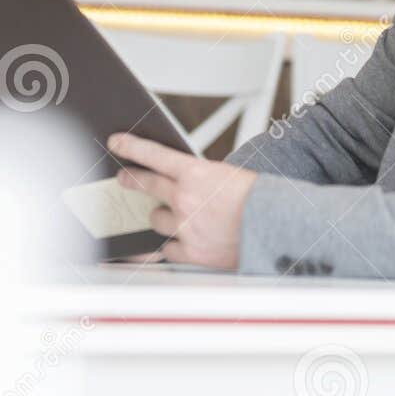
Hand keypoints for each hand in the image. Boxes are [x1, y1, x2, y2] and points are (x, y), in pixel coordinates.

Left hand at [107, 132, 256, 269]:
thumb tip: (179, 183)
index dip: (130, 146)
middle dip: (131, 180)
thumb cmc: (258, 199)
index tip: (116, 142)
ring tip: (169, 216)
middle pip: (145, 185)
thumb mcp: (227, 176)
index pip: (152, 154)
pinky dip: (173, 246)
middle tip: (122, 178)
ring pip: (156, 220)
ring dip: (161, 217)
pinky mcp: (191, 252)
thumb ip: (198, 178)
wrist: (278, 228)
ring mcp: (185, 227)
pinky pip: (168, 249)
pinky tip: (179, 242)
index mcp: (195, 173)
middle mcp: (184, 199)